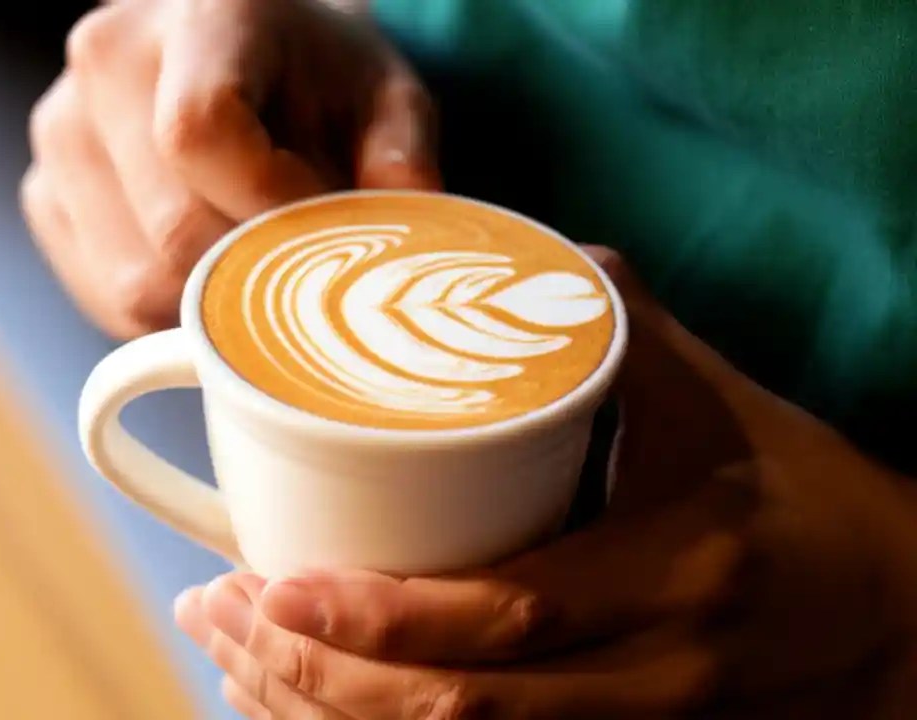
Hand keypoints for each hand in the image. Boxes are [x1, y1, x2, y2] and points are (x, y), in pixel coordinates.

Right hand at [21, 0, 439, 337]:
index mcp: (196, 15)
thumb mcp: (385, 98)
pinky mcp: (43, 197)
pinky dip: (169, 310)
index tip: (323, 220)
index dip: (272, 208)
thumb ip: (402, 163)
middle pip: (173, 230)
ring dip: (210, 298)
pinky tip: (205, 267)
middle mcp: (104, 62)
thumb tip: (398, 257)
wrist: (246, 56)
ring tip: (250, 253)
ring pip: (136, 282)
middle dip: (253, 268)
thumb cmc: (318, 78)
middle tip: (299, 253)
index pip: (200, 134)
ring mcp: (61, 133)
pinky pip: (108, 301)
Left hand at [176, 249, 916, 718]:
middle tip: (216, 610)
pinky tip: (292, 702)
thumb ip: (606, 319)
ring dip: (317, 715)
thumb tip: (494, 257)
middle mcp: (645, 675)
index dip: (377, 618)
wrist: (886, 609)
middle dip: (309, 672)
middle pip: (450, 712)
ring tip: (226, 651)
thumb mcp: (717, 397)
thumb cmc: (795, 488)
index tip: (267, 582)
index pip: (504, 620)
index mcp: (670, 575)